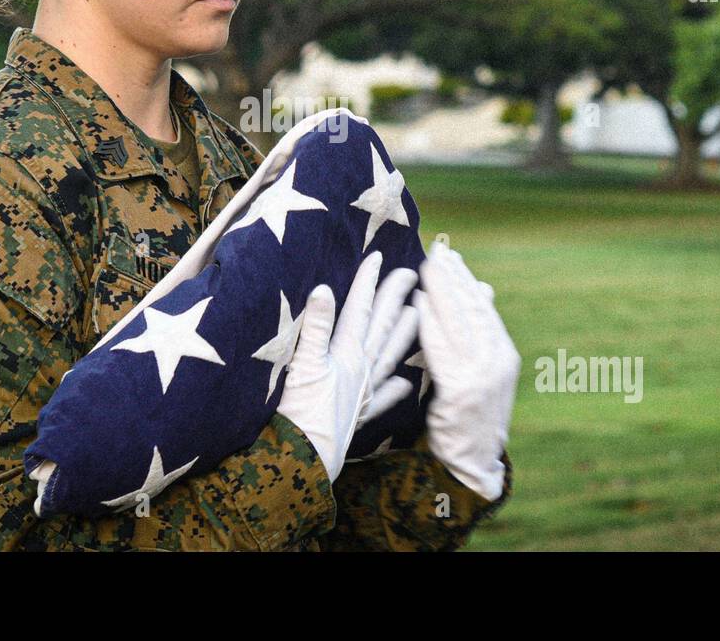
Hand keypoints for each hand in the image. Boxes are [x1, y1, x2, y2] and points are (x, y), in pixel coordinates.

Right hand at [276, 251, 417, 481]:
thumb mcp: (302, 365)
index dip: (369, 282)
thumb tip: (324, 289)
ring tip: (420, 314)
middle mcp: (361, 370)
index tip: (380, 257)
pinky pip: (386, 398)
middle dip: (395, 298)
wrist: (305, 461)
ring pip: (391, 356)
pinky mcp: (360, 415)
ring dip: (406, 334)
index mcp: (346, 354)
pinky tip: (409, 385)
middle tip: (412, 274)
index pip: (361, 310)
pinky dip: (398, 389)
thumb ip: (316, 328)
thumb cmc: (300, 414)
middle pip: (382, 328)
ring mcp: (364, 392)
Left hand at [413, 238, 520, 500]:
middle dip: (454, 277)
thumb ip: (481, 332)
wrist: (472, 462)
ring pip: (460, 323)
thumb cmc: (470, 414)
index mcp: (504, 354)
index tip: (450, 255)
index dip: (466, 279)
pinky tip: (420, 304)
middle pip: (473, 309)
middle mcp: (497, 361)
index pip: (483, 307)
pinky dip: (431, 323)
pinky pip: (443, 349)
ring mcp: (482, 376)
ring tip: (427, 268)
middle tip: (437, 251)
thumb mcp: (483, 370)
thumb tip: (483, 289)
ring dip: (443, 292)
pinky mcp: (461, 390)